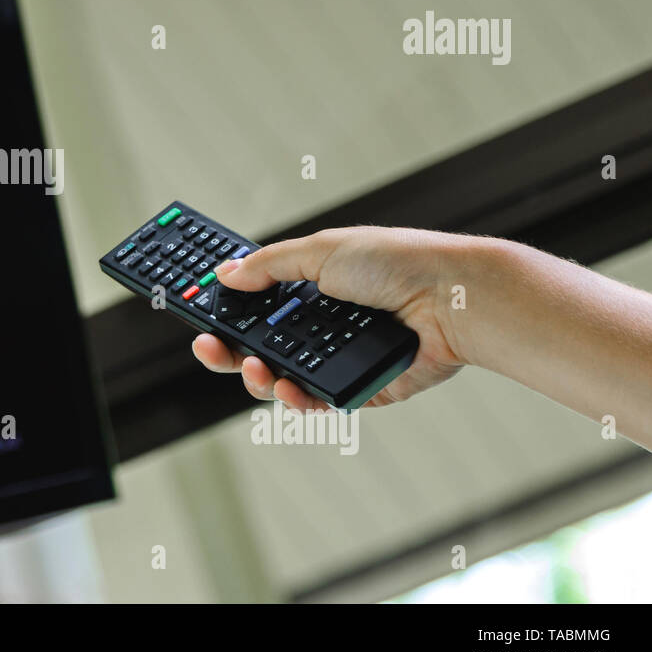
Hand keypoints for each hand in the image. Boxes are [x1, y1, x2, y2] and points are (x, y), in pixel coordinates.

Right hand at [191, 227, 470, 410]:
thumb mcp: (322, 250)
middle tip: (208, 347)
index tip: (201, 311)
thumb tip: (225, 273)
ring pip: (280, 377)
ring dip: (256, 375)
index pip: (256, 301)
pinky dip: (295, 399)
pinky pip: (315, 401)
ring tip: (252, 368)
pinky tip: (286, 389)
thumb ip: (269, 266)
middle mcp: (322, 323)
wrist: (450, 299)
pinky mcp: (358, 389)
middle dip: (227, 348)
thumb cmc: (398, 263)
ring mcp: (337, 357)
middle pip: (259, 344)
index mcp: (311, 286)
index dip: (227, 308)